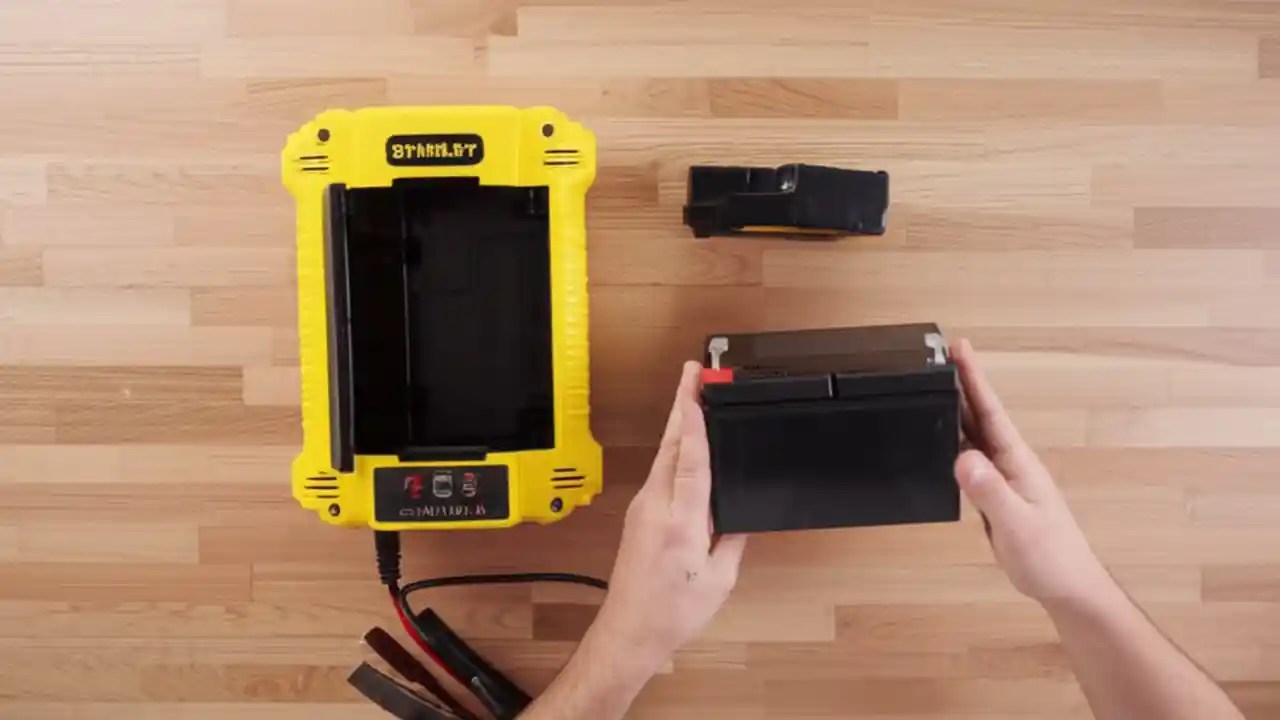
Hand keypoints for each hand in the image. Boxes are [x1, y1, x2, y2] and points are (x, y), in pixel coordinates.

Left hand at [589, 361, 747, 674]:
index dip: (694, 423)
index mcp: (679, 523)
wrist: (628, 632)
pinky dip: (676, 449)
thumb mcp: (719, 579)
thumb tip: (741, 509)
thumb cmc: (672, 613)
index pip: (689, 462)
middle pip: (672, 446)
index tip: (698, 391)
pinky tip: (686, 440)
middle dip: (682, 405)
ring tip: (694, 394)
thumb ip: (732, 538)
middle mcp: (655, 508)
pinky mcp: (638, 514)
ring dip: (680, 423)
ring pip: (664, 455)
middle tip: (694, 371)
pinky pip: (660, 472)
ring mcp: (642, 508)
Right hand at [952, 339, 1111, 605]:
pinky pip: (970, 462)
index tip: (958, 347)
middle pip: (979, 416)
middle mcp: (1009, 463)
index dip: (973, 378)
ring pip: (973, 437)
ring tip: (933, 388)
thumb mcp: (1017, 523)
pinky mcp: (995, 497)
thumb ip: (990, 491)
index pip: (990, 411)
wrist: (1067, 588)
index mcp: (1017, 461)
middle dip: (960, 384)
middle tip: (936, 356)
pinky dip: (954, 444)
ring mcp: (1003, 479)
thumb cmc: (1050, 557)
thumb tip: (962, 457)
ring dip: (955, 411)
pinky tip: (941, 442)